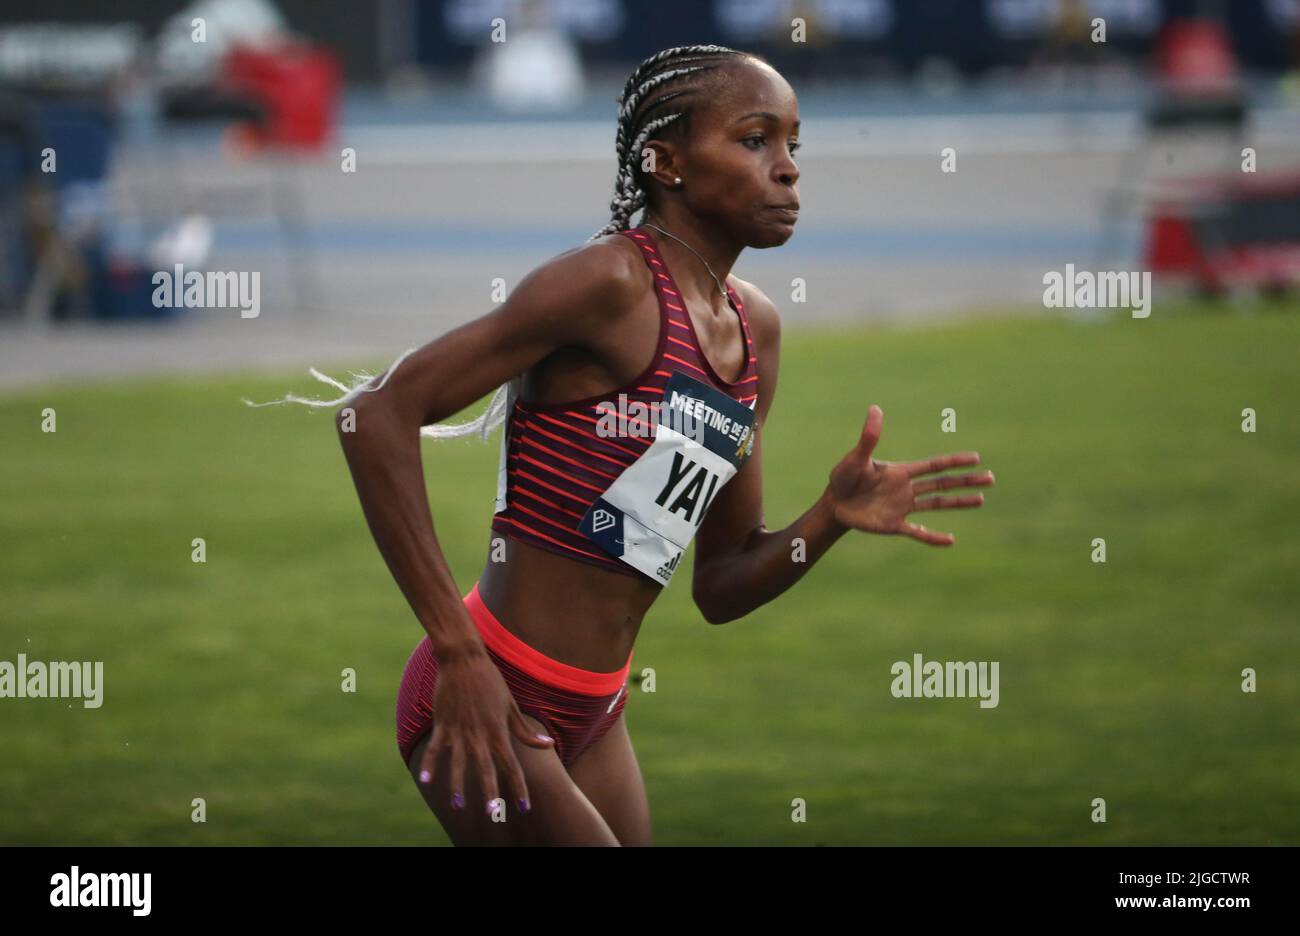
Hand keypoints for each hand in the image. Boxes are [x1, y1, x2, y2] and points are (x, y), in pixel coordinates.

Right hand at [418, 643, 556, 814]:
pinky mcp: (443, 723)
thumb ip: (526, 731)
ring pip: (459, 763)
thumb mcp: (511, 705)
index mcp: (499, 731)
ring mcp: (460, 730)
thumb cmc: (491, 681)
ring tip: (459, 806)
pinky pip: (436, 748)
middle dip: (490, 793)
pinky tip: (426, 781)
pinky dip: (430, 765)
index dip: (519, 787)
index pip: (512, 765)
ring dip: (459, 785)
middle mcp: (480, 734)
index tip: (524, 806)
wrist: (464, 659)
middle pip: (486, 769)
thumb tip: (548, 745)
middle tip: (494, 815)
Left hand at [827, 405, 993, 545]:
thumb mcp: (856, 458)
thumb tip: (875, 409)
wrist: (834, 504)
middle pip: (942, 484)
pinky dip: (933, 537)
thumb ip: (868, 438)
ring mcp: (903, 507)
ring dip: (958, 502)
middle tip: (991, 479)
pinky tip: (950, 540)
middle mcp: (907, 489)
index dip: (955, 462)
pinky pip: (918, 532)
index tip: (976, 459)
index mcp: (901, 472)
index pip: (934, 465)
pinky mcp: (894, 525)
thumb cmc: (843, 477)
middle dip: (966, 481)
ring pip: (937, 504)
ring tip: (981, 500)